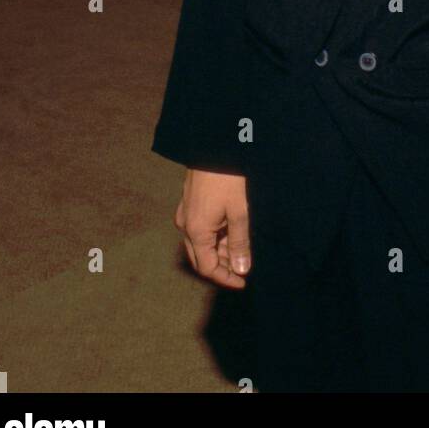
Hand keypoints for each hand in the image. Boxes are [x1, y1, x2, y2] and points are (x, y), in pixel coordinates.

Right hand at [174, 168, 251, 289]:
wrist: (214, 146)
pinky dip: (214, 237)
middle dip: (222, 267)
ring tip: (242, 249)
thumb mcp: (239, 212)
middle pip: (201, 258)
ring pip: (200, 244)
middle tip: (243, 268)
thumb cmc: (228, 178)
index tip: (243, 281)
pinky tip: (231, 232)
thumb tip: (241, 269)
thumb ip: (239, 243)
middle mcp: (185, 226)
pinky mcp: (189, 203)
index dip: (225, 278)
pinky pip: (199, 230)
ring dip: (219, 250)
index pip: (207, 268)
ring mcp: (185, 214)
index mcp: (195, 232)